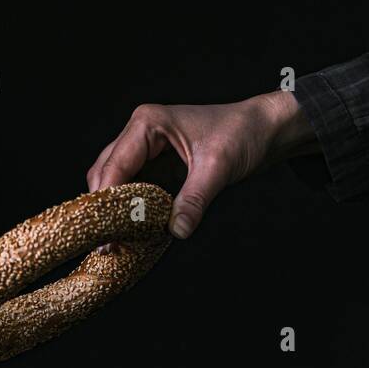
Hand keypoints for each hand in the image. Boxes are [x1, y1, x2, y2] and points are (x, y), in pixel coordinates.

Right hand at [86, 91, 316, 238]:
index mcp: (147, 124)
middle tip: (106, 243)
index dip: (107, 200)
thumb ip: (195, 199)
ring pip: (117, 183)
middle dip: (105, 208)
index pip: (115, 165)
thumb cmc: (242, 133)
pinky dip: (134, 210)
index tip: (105, 232)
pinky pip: (136, 190)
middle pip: (106, 173)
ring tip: (118, 241)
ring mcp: (147, 150)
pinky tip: (136, 231)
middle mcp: (140, 134)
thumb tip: (177, 231)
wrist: (263, 128)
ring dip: (117, 210)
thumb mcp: (218, 167)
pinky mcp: (158, 166)